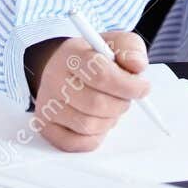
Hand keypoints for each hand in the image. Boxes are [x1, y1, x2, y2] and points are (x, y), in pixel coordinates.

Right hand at [31, 31, 149, 152]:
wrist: (63, 68)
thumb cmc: (94, 58)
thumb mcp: (115, 44)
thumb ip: (131, 49)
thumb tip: (137, 66)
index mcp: (71, 54)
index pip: (100, 74)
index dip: (128, 85)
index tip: (143, 87)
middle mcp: (53, 79)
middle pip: (96, 104)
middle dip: (120, 104)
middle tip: (125, 99)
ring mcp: (46, 105)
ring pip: (88, 126)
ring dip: (109, 120)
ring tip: (110, 107)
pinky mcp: (45, 127)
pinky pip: (77, 143)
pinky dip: (95, 137)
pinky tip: (97, 121)